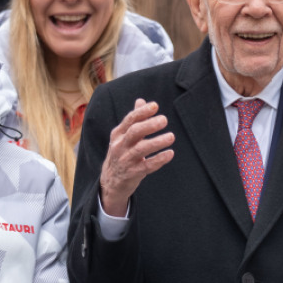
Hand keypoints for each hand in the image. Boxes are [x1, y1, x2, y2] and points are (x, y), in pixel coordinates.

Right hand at [98, 99, 174, 217]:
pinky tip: (170, 153)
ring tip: (171, 136)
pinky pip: (147, 166)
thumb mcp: (123, 136)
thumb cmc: (122, 153)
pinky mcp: (133, 173)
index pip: (130, 120)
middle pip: (134, 132)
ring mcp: (125, 160)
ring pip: (141, 149)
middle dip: (149, 125)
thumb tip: (141, 101)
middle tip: (164, 120)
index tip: (155, 106)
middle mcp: (119, 146)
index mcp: (118, 134)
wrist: (110, 181)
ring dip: (157, 142)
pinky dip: (159, 160)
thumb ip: (134, 119)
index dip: (142, 112)